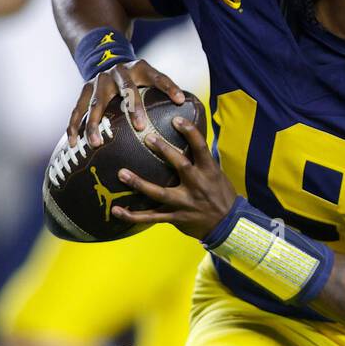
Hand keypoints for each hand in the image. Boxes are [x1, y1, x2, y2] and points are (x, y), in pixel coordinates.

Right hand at [67, 57, 184, 147]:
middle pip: (125, 89)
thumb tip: (187, 107)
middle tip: (140, 127)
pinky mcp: (84, 89)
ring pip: (95, 103)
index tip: (180, 100)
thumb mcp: (150, 75)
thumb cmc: (136, 76)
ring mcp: (98, 80)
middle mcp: (117, 72)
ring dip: (94, 123)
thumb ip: (166, 88)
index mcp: (140, 68)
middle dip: (133, 107)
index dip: (169, 87)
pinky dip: (74, 126)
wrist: (105, 56)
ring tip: (97, 143)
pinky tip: (73, 143)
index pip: (158, 76)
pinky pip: (77, 110)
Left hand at [112, 115, 237, 238]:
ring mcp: (186, 203)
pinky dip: (133, 216)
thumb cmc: (222, 195)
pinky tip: (116, 211)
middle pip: (180, 166)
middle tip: (148, 138)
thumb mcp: (217, 175)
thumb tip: (186, 140)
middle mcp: (197, 185)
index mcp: (209, 172)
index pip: (201, 148)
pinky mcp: (176, 217)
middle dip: (165, 151)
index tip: (177, 120)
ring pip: (160, 193)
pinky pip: (152, 217)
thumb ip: (201, 162)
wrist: (228, 225)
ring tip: (122, 174)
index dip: (190, 133)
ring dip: (140, 183)